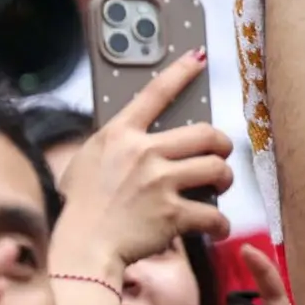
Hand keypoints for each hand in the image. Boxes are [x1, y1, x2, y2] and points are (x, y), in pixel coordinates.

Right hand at [52, 51, 233, 279]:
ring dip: (224, 179)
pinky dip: (220, 223)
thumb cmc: (79, 207)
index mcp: (120, 134)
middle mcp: (143, 153)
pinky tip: (216, 227)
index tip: (199, 58)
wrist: (81, 246)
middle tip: (220, 155)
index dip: (181, 72)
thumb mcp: (86, 162)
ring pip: (216, 169)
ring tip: (219, 188)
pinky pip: (213, 214)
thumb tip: (131, 140)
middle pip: (205, 134)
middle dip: (221, 145)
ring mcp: (160, 183)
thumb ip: (113, 146)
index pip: (155, 93)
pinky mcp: (172, 214)